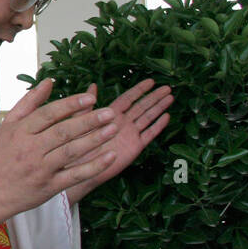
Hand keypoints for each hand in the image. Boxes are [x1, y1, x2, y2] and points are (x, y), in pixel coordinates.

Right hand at [0, 79, 119, 216]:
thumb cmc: (4, 154)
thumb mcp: (10, 124)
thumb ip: (30, 101)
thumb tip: (50, 80)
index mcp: (21, 131)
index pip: (48, 114)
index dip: (70, 105)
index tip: (91, 97)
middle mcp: (30, 149)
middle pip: (62, 132)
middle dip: (88, 121)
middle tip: (110, 113)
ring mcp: (41, 169)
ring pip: (71, 152)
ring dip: (94, 140)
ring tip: (113, 128)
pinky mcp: (50, 187)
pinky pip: (75, 175)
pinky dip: (94, 166)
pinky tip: (110, 156)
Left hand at [65, 79, 173, 202]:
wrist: (81, 168)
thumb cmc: (77, 144)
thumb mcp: (81, 121)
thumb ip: (89, 105)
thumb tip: (92, 85)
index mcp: (110, 114)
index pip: (128, 98)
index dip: (139, 90)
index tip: (151, 80)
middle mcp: (122, 122)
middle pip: (142, 106)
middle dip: (154, 97)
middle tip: (167, 87)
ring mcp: (130, 134)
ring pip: (148, 118)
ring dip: (159, 108)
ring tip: (170, 97)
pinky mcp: (135, 147)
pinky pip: (149, 134)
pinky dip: (158, 126)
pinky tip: (167, 117)